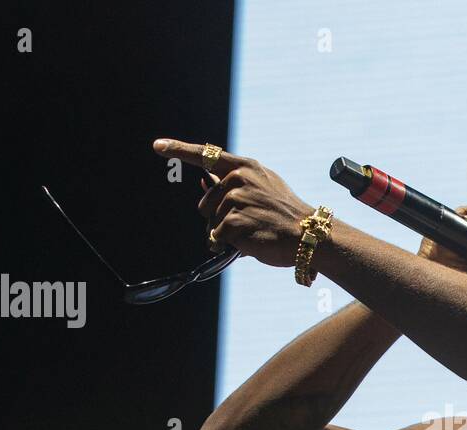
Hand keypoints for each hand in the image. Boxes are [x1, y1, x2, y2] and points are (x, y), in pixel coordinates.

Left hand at [152, 138, 315, 266]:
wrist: (309, 235)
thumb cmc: (285, 214)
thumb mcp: (263, 187)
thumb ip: (234, 183)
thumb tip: (202, 185)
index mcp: (245, 166)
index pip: (206, 154)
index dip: (179, 150)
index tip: (157, 146)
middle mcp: (238, 178)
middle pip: (205, 203)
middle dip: (218, 218)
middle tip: (249, 222)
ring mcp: (235, 199)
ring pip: (211, 223)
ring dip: (227, 234)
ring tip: (254, 231)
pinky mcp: (234, 222)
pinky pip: (218, 238)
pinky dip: (230, 246)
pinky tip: (252, 241)